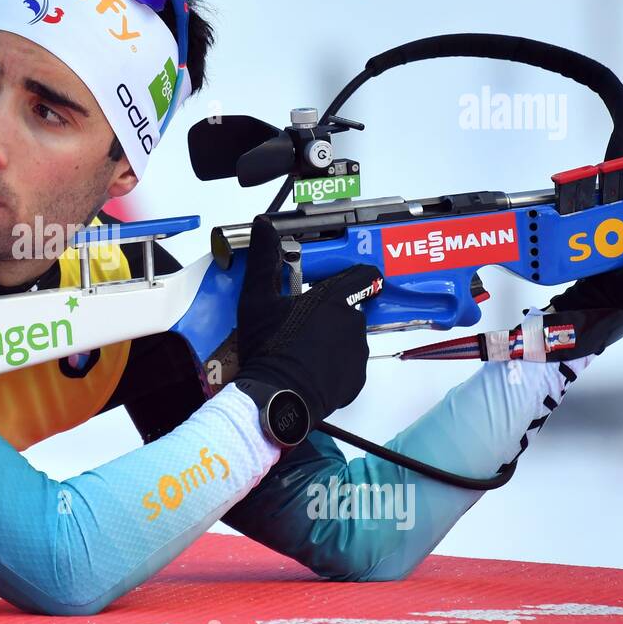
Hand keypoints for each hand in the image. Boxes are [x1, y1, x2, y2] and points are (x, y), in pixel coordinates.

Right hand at [235, 216, 382, 421]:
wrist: (277, 398)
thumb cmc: (269, 346)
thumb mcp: (257, 300)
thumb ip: (263, 260)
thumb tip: (263, 225)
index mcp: (334, 299)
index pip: (365, 276)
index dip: (356, 275)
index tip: (339, 282)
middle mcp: (354, 323)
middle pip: (349, 309)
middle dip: (329, 314)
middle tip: (299, 324)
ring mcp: (358, 354)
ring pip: (348, 338)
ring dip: (331, 340)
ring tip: (300, 351)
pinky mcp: (356, 381)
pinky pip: (347, 366)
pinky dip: (333, 367)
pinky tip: (308, 371)